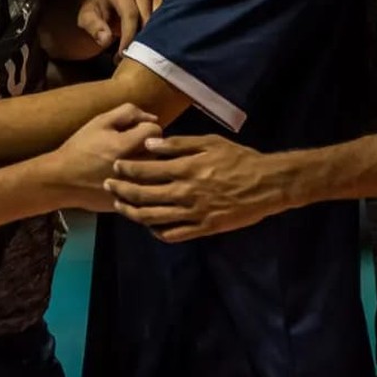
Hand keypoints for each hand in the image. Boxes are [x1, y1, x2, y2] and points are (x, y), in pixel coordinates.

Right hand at [45, 104, 160, 211]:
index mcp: (124, 145)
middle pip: (159, 152)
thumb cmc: (80, 148)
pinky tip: (129, 179)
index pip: (155, 130)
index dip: (146, 127)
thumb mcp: (99, 122)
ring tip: (132, 163)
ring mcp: (132, 188)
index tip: (135, 132)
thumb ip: (127, 113)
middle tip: (133, 147)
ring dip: (149, 165)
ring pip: (156, 172)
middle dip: (149, 146)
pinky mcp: (130, 202)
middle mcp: (132, 168)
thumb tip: (152, 117)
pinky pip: (148, 190)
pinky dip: (143, 183)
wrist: (62, 180)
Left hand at [76, 0, 161, 56]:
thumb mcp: (86, 18)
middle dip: (140, 39)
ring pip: (160, 17)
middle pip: (147, 17)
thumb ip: (94, 27)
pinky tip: (150, 45)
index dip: (128, 36)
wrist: (103, 3)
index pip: (130, 15)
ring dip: (152, 36)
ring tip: (141, 52)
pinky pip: (166, 16)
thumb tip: (106, 39)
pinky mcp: (159, 1)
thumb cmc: (94, 12)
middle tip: (132, 57)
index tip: (123, 54)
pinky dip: (159, 31)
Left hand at [104, 134, 289, 241]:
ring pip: (153, 217)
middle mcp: (186, 193)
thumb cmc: (239, 159)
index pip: (147, 170)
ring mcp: (193, 214)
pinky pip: (173, 234)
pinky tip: (149, 225)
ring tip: (120, 207)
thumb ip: (178, 144)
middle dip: (121, 191)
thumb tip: (150, 144)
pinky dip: (157, 231)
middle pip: (143, 195)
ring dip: (132, 212)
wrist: (267, 184)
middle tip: (108, 186)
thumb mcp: (210, 143)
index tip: (116, 167)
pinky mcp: (203, 229)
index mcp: (186, 169)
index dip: (127, 169)